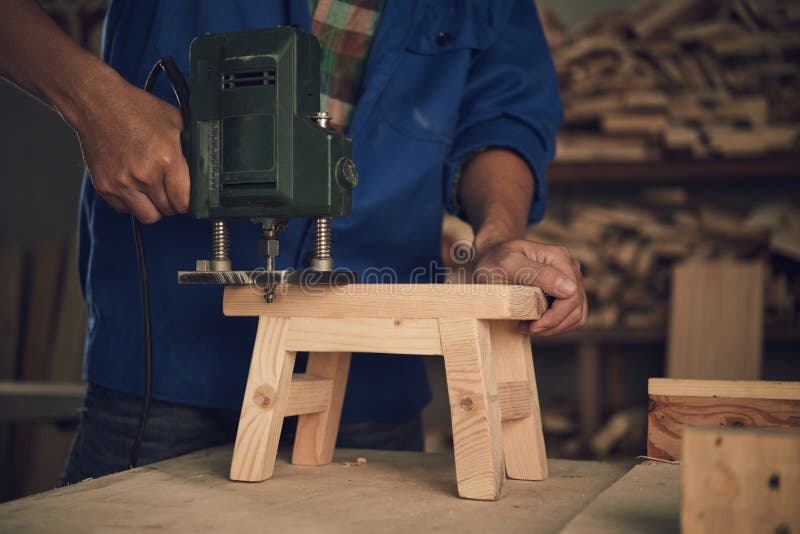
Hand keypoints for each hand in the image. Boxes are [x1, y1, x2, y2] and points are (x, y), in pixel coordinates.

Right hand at [73, 73, 188, 222]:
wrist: (97, 102)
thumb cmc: (136, 109)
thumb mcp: (175, 121)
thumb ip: (190, 147)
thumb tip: (205, 166)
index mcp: (167, 160)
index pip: (185, 202)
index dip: (189, 201)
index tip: (187, 196)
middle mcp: (145, 175)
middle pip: (169, 211)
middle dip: (173, 203)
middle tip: (171, 189)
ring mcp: (122, 183)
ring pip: (148, 217)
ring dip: (155, 208)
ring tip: (154, 191)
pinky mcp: (105, 186)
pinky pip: (125, 209)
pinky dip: (132, 203)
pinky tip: (135, 186)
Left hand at [473, 239, 587, 335]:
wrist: (493, 257)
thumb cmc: (496, 259)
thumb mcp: (509, 264)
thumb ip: (538, 274)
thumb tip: (570, 289)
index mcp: (559, 257)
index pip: (572, 295)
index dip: (555, 316)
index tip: (532, 325)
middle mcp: (570, 267)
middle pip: (576, 308)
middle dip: (553, 324)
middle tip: (526, 328)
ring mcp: (570, 279)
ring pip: (577, 315)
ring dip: (555, 327)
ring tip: (530, 326)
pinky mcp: (566, 291)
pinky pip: (572, 316)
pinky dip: (557, 325)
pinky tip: (537, 323)